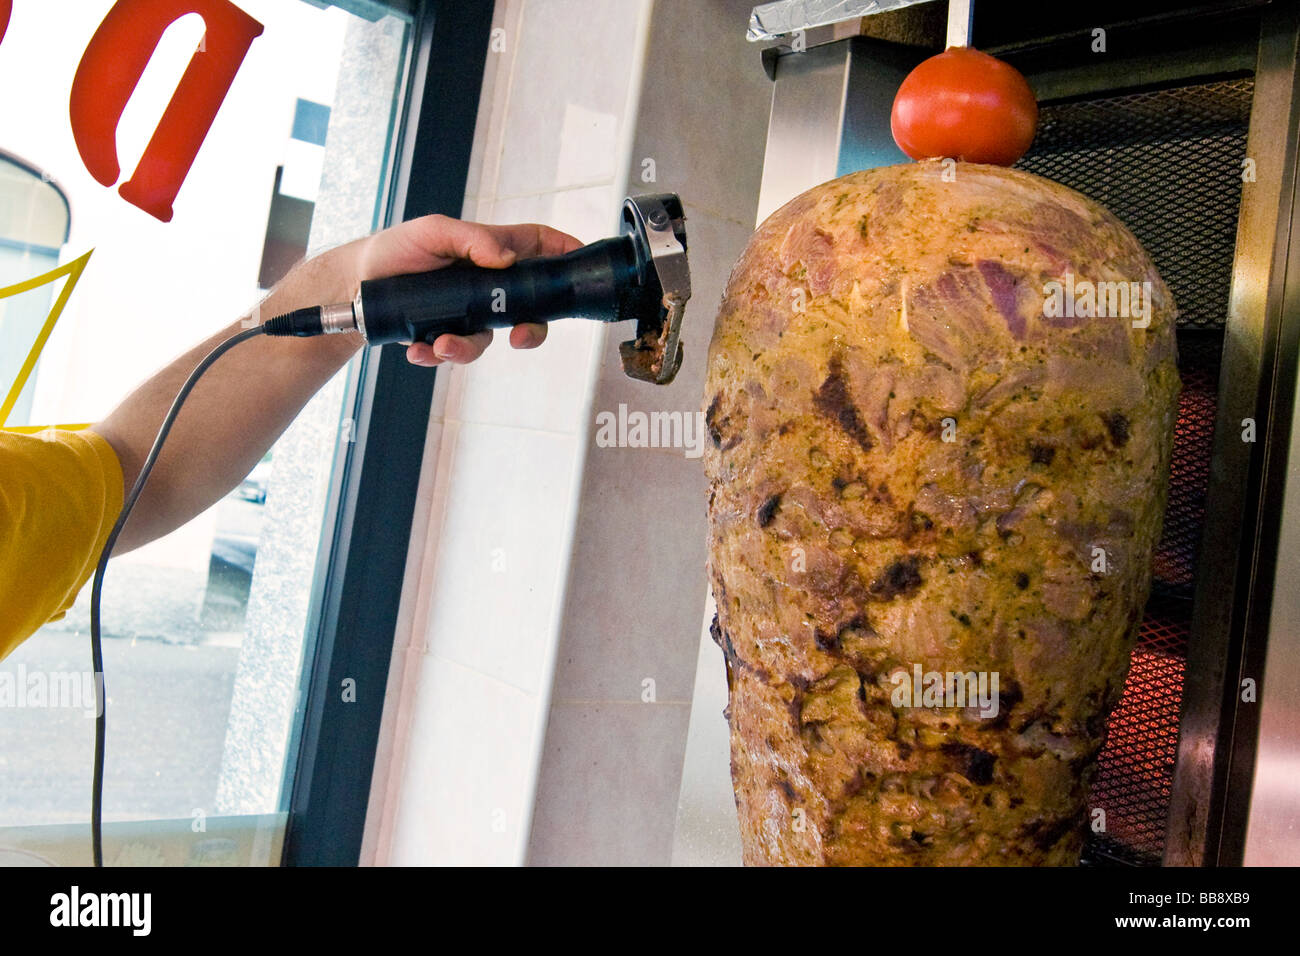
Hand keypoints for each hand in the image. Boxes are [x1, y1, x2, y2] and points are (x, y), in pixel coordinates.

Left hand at [355, 215, 583, 366]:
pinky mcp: (448, 334)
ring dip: (467, 348)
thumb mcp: (433, 231)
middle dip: (531, 330)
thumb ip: (472, 240)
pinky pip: (455, 353)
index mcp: (491, 250)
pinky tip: (419, 349)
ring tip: (440, 344)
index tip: (582, 267)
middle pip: (531, 309)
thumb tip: (506, 259)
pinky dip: (437, 355)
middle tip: (518, 338)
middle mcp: (488, 285)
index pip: (541, 247)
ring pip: (489, 341)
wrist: (357, 286)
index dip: (566, 254)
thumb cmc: (396, 249)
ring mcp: (470, 313)